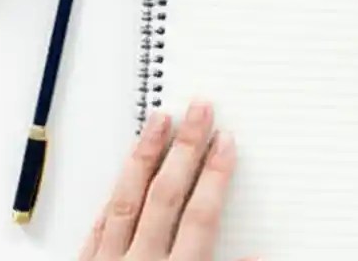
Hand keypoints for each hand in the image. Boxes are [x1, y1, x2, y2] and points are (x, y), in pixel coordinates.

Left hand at [80, 100, 255, 260]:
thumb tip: (258, 255)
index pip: (200, 216)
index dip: (215, 177)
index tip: (225, 142)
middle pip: (166, 195)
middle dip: (185, 149)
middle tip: (198, 111)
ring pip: (127, 200)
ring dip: (146, 156)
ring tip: (159, 121)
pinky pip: (99, 224)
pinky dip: (114, 195)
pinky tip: (125, 172)